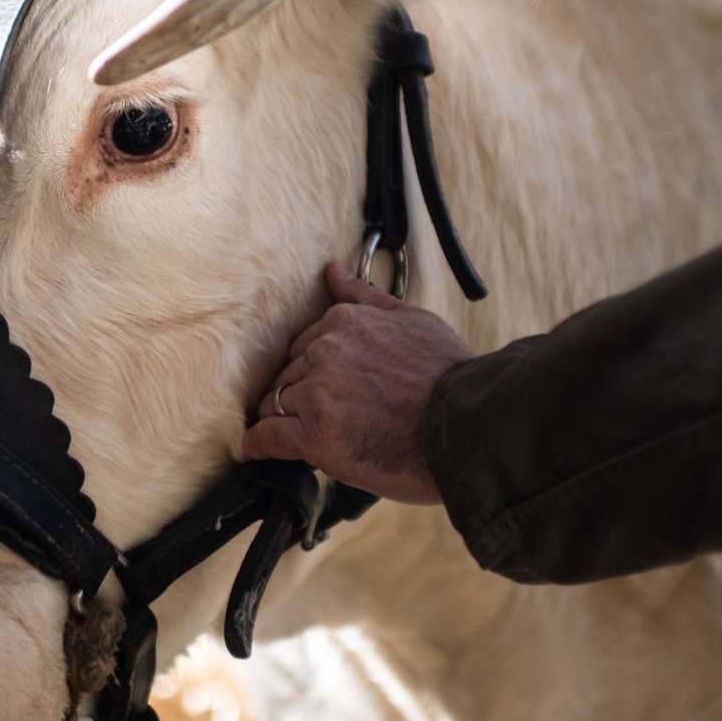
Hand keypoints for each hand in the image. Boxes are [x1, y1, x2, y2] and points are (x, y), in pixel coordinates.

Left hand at [242, 263, 472, 504]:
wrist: (466, 427)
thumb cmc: (447, 376)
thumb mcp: (412, 320)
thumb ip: (366, 297)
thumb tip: (333, 271)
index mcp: (344, 322)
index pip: (305, 346)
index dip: (314, 372)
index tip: (326, 389)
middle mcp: (324, 352)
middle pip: (288, 375)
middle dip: (298, 395)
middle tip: (323, 418)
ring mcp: (317, 393)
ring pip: (276, 404)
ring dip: (283, 420)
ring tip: (301, 436)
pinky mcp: (314, 435)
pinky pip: (267, 436)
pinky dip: (257, 444)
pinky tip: (255, 449)